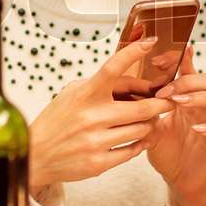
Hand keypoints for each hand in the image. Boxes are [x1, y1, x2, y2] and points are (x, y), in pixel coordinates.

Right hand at [29, 38, 174, 193]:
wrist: (35, 154)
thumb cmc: (57, 120)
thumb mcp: (73, 93)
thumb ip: (102, 85)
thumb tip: (137, 81)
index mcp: (84, 94)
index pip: (113, 68)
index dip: (133, 53)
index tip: (150, 42)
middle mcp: (91, 117)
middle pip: (142, 107)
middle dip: (162, 103)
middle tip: (170, 99)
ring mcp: (96, 141)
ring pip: (141, 129)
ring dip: (149, 123)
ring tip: (147, 120)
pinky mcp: (99, 163)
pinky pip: (133, 151)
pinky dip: (140, 143)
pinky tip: (138, 138)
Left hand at [147, 46, 205, 205]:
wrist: (179, 182)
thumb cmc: (168, 153)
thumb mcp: (152, 129)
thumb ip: (149, 110)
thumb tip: (133, 90)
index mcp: (191, 100)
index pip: (192, 71)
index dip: (179, 60)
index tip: (158, 61)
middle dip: (190, 80)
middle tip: (166, 91)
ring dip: (202, 98)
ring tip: (179, 104)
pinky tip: (197, 129)